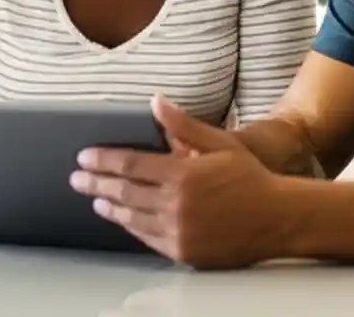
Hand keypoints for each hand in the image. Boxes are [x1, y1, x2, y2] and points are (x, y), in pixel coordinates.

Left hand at [70, 95, 286, 268]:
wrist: (277, 218)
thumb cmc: (249, 177)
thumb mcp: (220, 143)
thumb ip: (183, 125)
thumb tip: (156, 102)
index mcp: (181, 174)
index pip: (129, 165)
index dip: (103, 160)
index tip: (84, 157)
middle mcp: (175, 204)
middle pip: (123, 192)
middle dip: (95, 183)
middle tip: (77, 178)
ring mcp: (177, 231)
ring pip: (131, 217)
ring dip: (109, 206)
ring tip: (95, 199)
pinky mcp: (182, 251)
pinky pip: (147, 238)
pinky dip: (131, 226)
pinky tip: (123, 218)